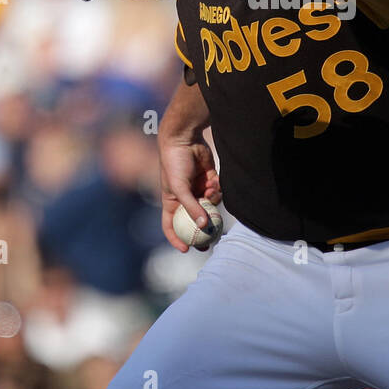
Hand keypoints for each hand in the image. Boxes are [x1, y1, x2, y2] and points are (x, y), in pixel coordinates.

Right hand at [158, 132, 221, 251]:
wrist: (185, 139)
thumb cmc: (174, 163)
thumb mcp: (179, 188)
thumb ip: (191, 207)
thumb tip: (204, 225)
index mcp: (171, 202)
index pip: (170, 226)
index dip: (177, 239)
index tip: (187, 250)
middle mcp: (184, 198)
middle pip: (194, 220)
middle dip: (202, 231)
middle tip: (212, 242)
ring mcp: (197, 189)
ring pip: (209, 205)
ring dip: (212, 202)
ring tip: (210, 190)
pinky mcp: (209, 180)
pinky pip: (216, 192)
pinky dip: (217, 190)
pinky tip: (214, 181)